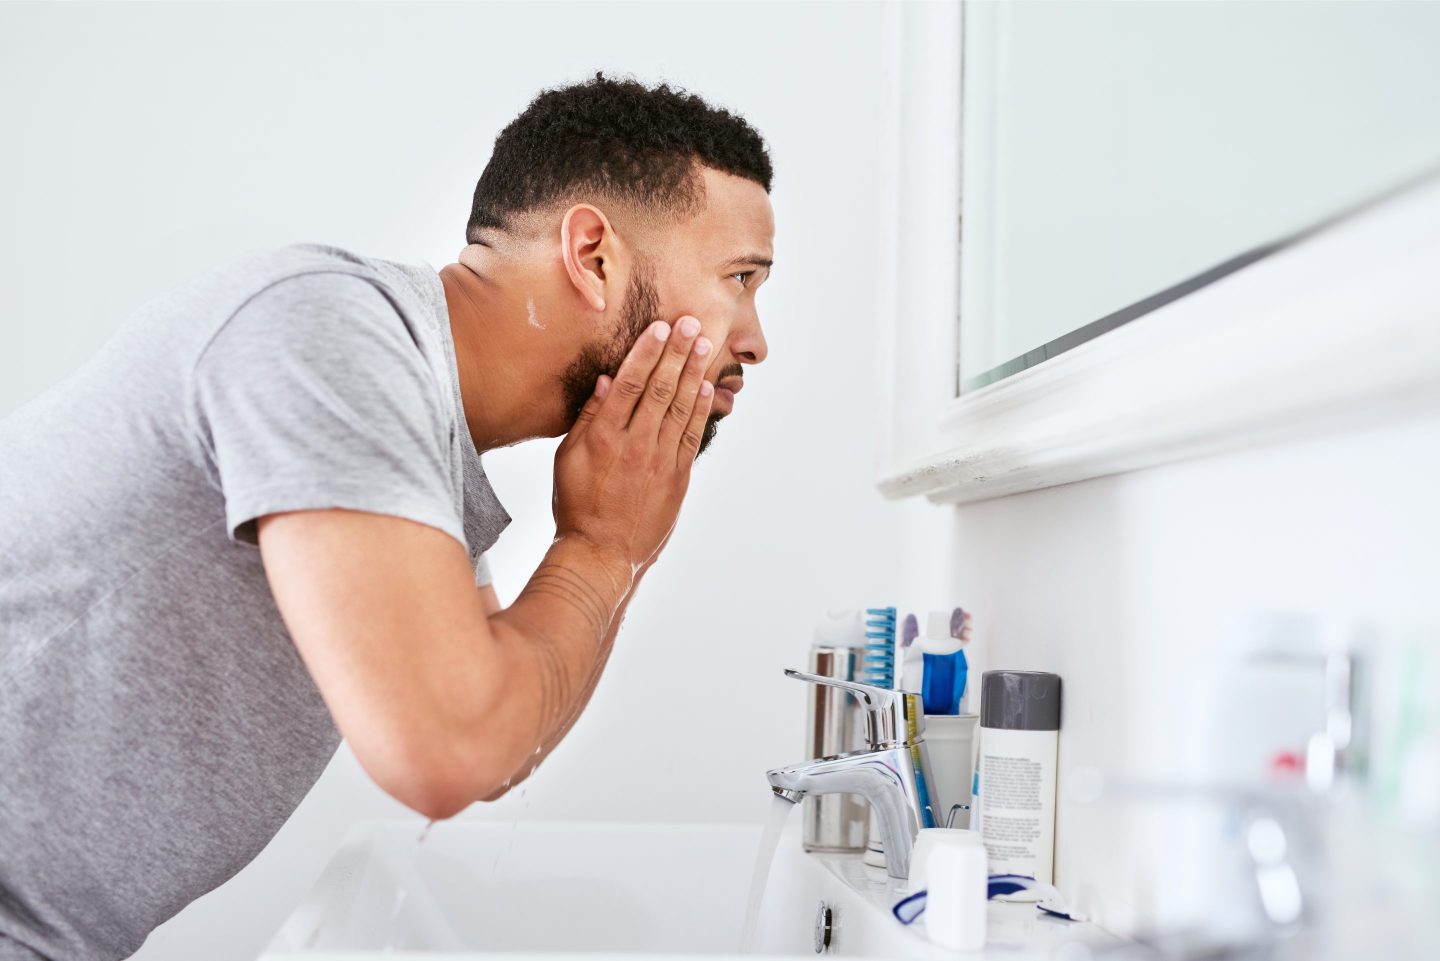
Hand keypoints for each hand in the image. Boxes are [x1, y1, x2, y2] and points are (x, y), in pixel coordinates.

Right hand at [552, 316, 714, 574]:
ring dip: (694, 373)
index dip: (647, 353)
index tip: (660, 328)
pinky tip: (707, 387)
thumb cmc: (578, 505)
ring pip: (680, 408)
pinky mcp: (678, 478)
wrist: (601, 553)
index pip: (629, 384)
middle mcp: (635, 444)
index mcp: (604, 436)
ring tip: (704, 345)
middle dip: (677, 353)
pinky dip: (700, 410)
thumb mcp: (569, 459)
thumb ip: (589, 418)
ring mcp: (659, 461)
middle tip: (692, 324)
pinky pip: (692, 436)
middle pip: (659, 389)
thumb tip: (608, 382)